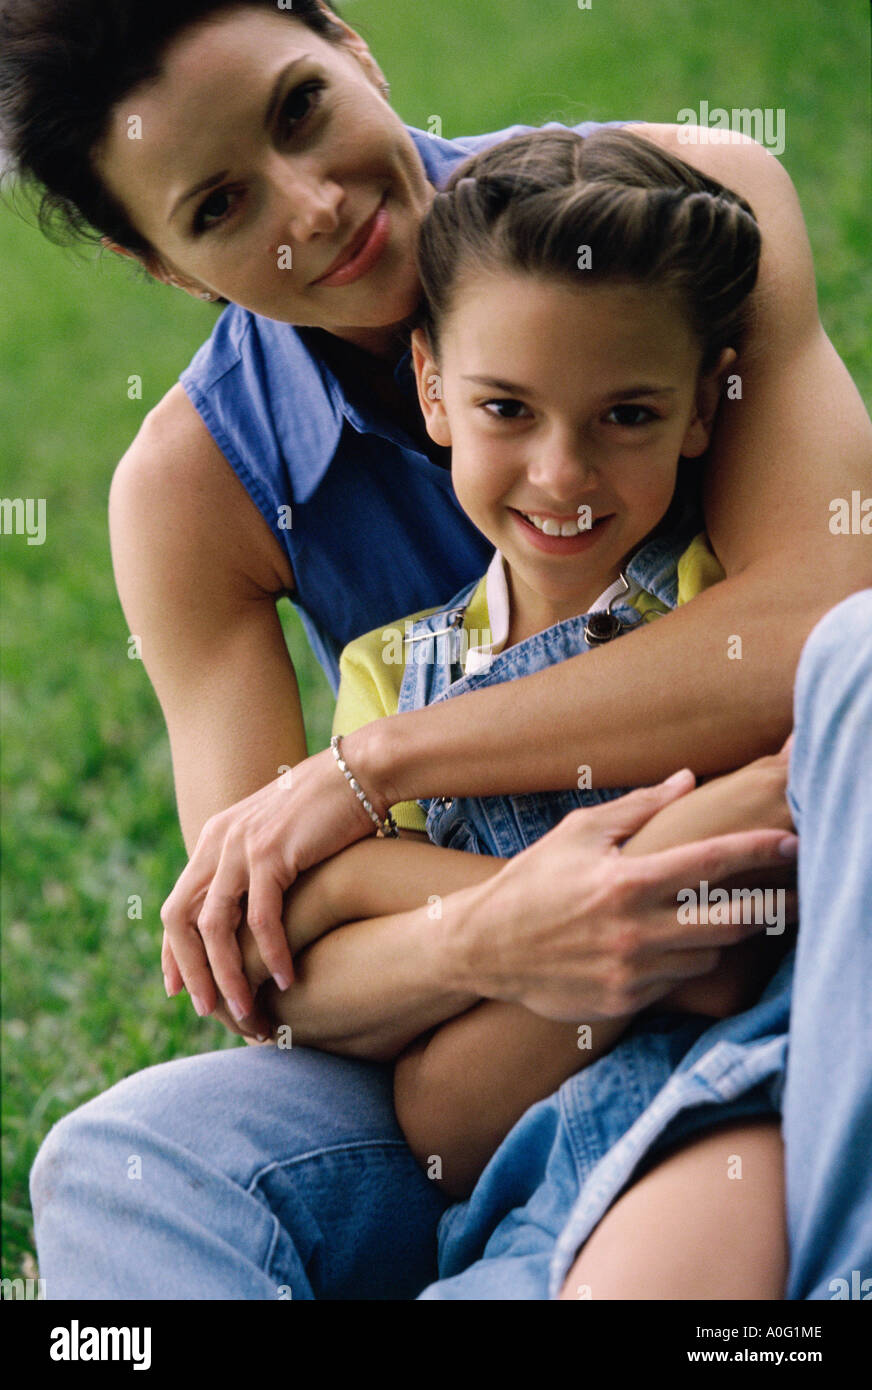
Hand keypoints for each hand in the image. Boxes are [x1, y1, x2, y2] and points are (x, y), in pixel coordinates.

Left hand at [160, 748, 378, 1020]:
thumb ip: (257, 869)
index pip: (177, 906)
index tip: (178, 991)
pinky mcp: (272, 851)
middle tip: (206, 1011)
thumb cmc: (331, 811)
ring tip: (245, 1009)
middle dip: (189, 971)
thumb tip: (252, 915)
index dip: (172, 953)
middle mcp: (218, 841)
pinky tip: (287, 979)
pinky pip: (261, 917)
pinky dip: (271, 953)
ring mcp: (241, 845)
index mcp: (215, 839)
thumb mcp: (280, 838)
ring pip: (215, 925)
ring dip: (228, 974)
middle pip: (180, 919)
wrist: (362, 770)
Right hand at [453, 770, 798, 1021]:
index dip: (758, 852)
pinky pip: (677, 981)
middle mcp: (633, 929)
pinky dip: (682, 961)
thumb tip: (688, 779)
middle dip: (768, 906)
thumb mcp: (579, 832)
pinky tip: (668, 945)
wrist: (484, 946)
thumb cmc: (533, 879)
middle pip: (730, 920)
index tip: (790, 845)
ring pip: (708, 954)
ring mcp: (630, 970)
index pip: (711, 862)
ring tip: (710, 917)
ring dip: (718, 935)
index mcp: (626, 880)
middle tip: (790, 894)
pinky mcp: (624, 1000)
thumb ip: (639, 806)